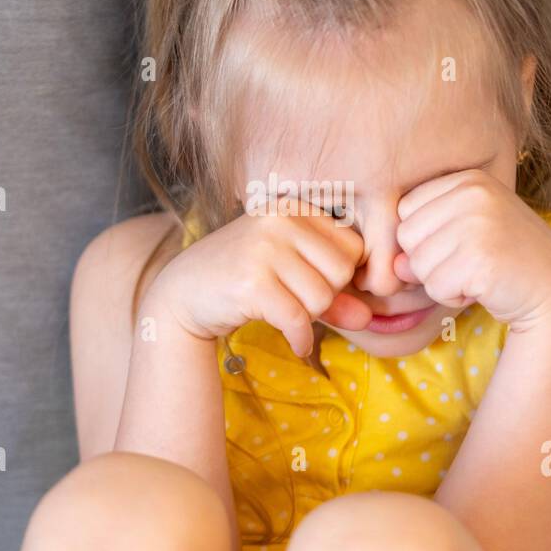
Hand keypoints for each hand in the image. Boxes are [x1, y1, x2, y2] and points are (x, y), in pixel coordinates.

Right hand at [151, 200, 372, 356]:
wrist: (181, 296)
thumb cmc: (241, 282)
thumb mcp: (292, 279)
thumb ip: (335, 295)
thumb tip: (369, 317)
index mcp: (292, 208)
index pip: (351, 246)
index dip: (340, 276)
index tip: (314, 287)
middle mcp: (278, 220)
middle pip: (341, 271)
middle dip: (326, 297)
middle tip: (297, 302)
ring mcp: (263, 248)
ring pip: (322, 297)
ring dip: (310, 319)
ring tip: (284, 314)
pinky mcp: (252, 282)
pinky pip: (299, 320)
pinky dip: (301, 340)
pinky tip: (294, 343)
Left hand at [393, 170, 550, 327]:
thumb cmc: (505, 261)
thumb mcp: (462, 237)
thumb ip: (422, 240)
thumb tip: (394, 266)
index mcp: (468, 179)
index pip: (406, 210)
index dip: (427, 238)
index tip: (464, 243)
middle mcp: (473, 194)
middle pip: (406, 236)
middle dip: (431, 260)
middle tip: (473, 261)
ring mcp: (478, 224)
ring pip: (417, 264)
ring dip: (443, 281)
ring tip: (480, 273)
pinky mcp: (481, 259)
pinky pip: (436, 287)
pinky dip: (454, 297)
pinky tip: (484, 288)